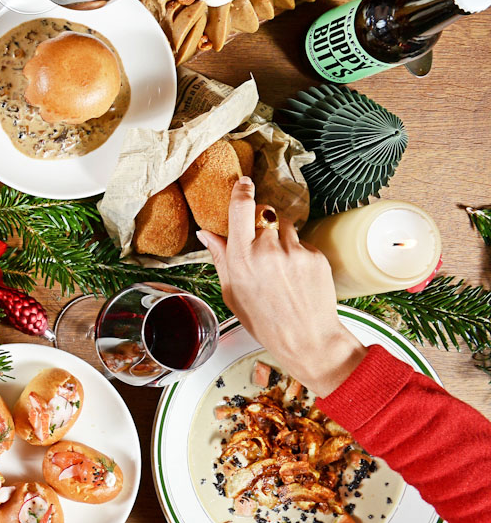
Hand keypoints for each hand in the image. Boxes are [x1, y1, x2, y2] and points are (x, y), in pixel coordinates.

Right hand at [201, 175, 366, 395]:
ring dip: (280, 237)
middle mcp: (268, 250)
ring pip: (285, 227)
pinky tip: (295, 276)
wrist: (306, 339)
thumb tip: (205, 234)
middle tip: (261, 244)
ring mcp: (295, 252)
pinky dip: (297, 253)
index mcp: (242, 258)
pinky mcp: (316, 256)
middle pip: (264, 215)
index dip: (242, 191)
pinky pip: (303, 243)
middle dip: (260, 223)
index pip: (241, 208)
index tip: (243, 183)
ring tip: (279, 265)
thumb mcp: (231, 292)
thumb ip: (220, 258)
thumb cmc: (264, 320)